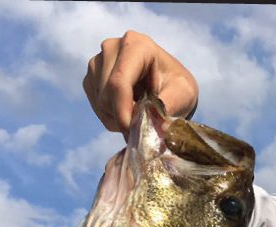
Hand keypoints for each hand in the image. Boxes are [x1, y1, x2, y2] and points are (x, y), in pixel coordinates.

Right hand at [83, 30, 198, 134]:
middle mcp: (112, 47)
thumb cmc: (178, 87)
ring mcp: (98, 61)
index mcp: (136, 45)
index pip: (119, 82)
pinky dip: (112, 118)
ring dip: (119, 119)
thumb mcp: (184, 94)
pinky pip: (96, 107)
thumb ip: (170, 105)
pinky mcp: (91, 77)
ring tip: (139, 113)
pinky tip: (128, 110)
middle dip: (123, 117)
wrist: (167, 86)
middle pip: (107, 94)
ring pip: (100, 103)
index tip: (133, 133)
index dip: (123, 111)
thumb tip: (159, 125)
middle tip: (144, 126)